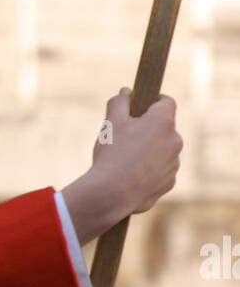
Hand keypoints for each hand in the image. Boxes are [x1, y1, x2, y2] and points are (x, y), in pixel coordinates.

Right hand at [61, 88, 182, 244]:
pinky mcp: (169, 183)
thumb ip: (119, 101)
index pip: (166, 102)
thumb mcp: (111, 122)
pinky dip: (149, 172)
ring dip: (149, 151)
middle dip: (148, 130)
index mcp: (163, 122)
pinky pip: (160, 171)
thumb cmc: (112, 154)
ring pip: (162, 151)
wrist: (111, 194)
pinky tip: (131, 177)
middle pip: (163, 128)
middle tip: (126, 137)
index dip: (153, 102)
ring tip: (126, 161)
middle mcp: (175, 141)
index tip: (140, 107)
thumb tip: (126, 92)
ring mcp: (174, 164)